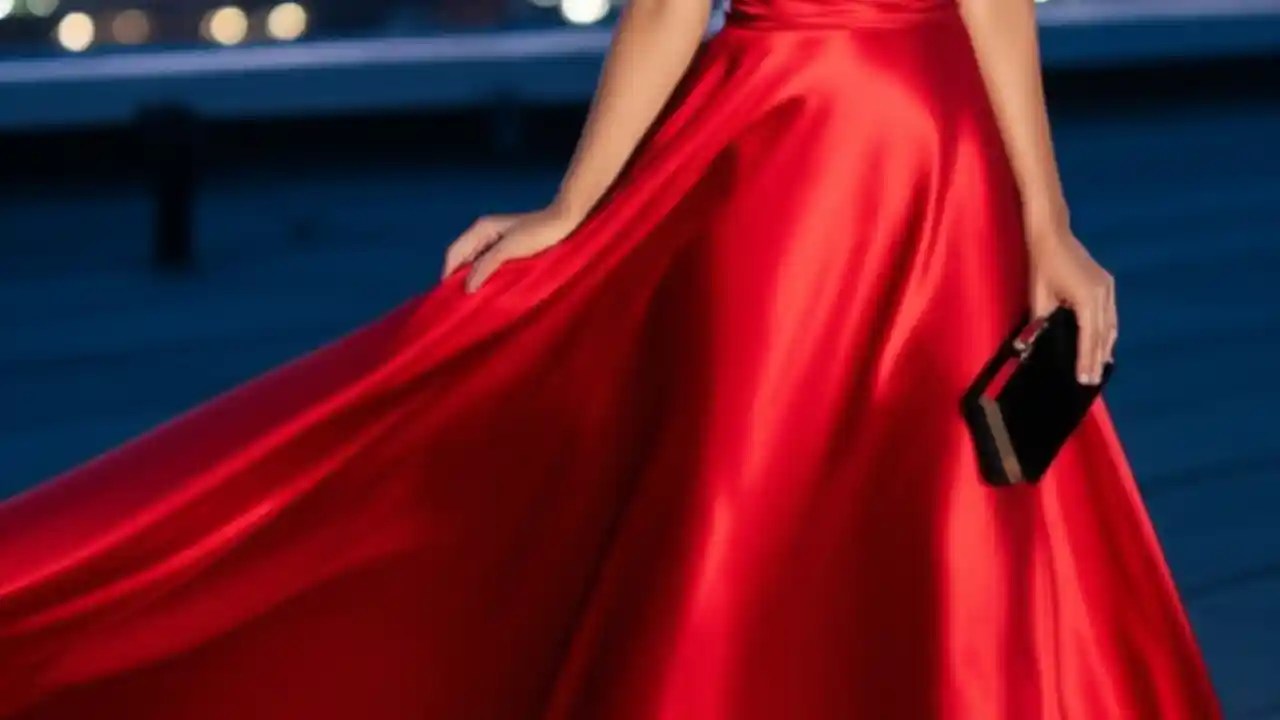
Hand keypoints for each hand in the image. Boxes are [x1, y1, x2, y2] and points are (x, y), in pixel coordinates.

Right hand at [441, 205, 580, 292]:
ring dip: (473, 279)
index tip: (447, 296)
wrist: (562, 224)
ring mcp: (496, 242)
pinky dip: (485, 277)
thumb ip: (485, 266)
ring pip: (475, 264)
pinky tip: (488, 290)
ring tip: (471, 300)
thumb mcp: (507, 250)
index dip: (448, 274)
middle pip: (462, 259)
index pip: (454, 253)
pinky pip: (489, 266)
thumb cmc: (535, 233)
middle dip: (459, 278)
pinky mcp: (508, 250)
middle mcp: (484, 234)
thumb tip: (467, 287)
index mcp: (480, 229)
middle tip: (458, 302)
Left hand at [1027, 223, 1116, 385]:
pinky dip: (1107, 332)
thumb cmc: (1041, 264)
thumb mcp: (1038, 295)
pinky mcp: (1106, 284)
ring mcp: (1107, 288)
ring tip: (1100, 370)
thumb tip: (1039, 344)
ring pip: (1110, 325)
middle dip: (1098, 359)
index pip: (1088, 336)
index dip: (1087, 359)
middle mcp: (1103, 294)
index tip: (1085, 379)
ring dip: (1105, 348)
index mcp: (1086, 297)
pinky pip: (1110, 314)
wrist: (1052, 233)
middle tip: (1093, 382)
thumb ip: (1042, 322)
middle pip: (1103, 334)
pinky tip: (1104, 345)